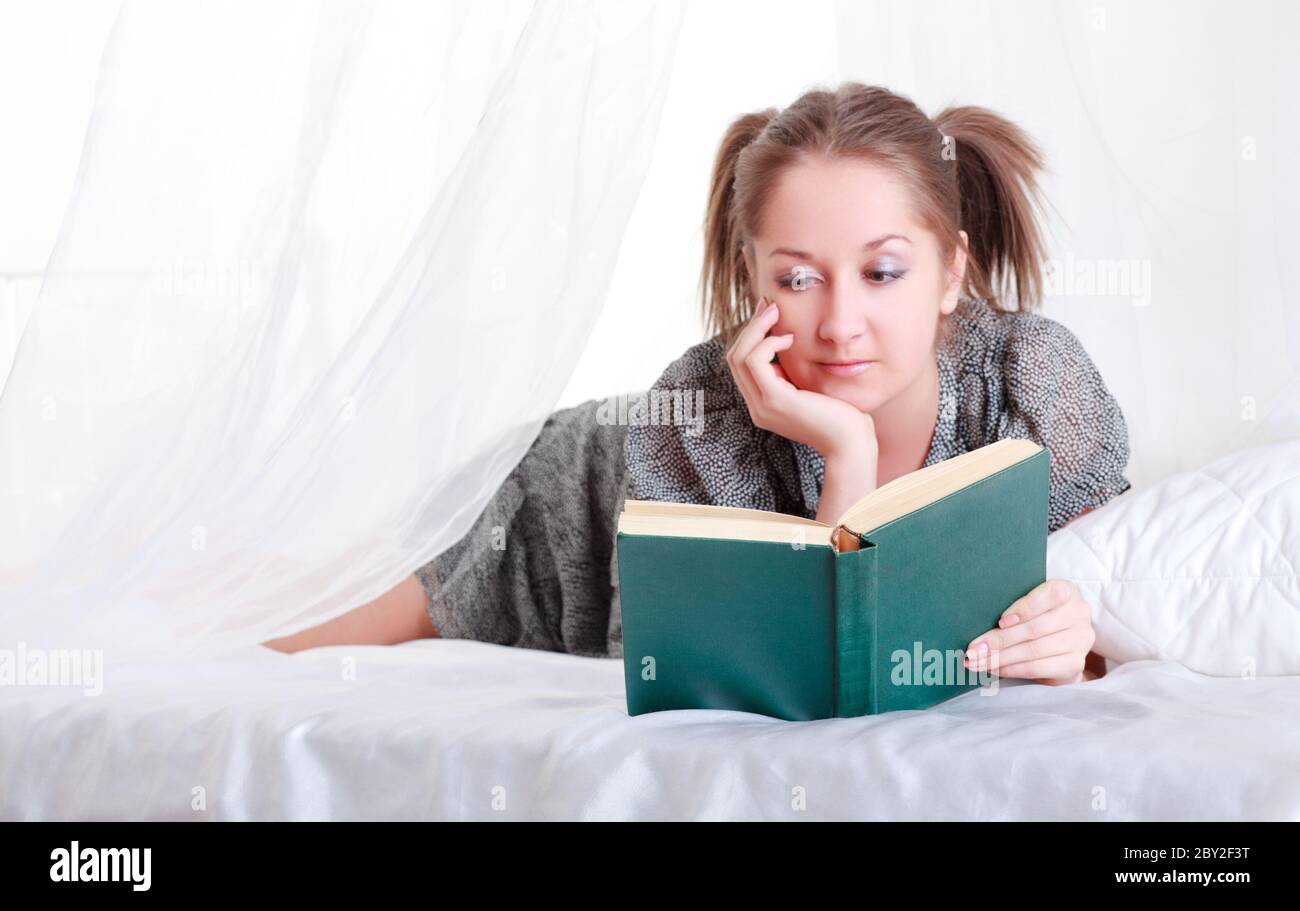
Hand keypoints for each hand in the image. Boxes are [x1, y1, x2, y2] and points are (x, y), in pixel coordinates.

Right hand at [724, 294, 875, 461]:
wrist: (851, 443)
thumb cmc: (839, 414)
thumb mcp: (809, 387)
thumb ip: (792, 370)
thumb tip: (785, 337)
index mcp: (762, 403)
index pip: (741, 364)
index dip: (751, 334)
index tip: (769, 312)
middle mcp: (756, 407)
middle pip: (734, 357)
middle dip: (750, 327)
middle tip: (769, 305)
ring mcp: (762, 406)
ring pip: (739, 357)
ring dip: (756, 329)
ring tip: (777, 315)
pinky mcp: (775, 401)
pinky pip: (755, 361)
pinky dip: (768, 343)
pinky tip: (789, 339)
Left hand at [963, 579, 1095, 685]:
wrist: (1059, 651)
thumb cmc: (1036, 620)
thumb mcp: (1028, 607)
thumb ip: (1013, 609)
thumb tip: (976, 622)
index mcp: (1067, 591)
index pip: (1049, 595)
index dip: (1024, 608)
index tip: (1000, 621)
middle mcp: (1079, 614)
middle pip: (1035, 628)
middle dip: (999, 640)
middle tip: (974, 649)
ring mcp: (1080, 640)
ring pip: (1034, 649)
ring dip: (1000, 657)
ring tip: (977, 661)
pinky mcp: (1075, 664)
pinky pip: (1038, 667)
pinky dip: (1012, 669)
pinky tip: (995, 668)